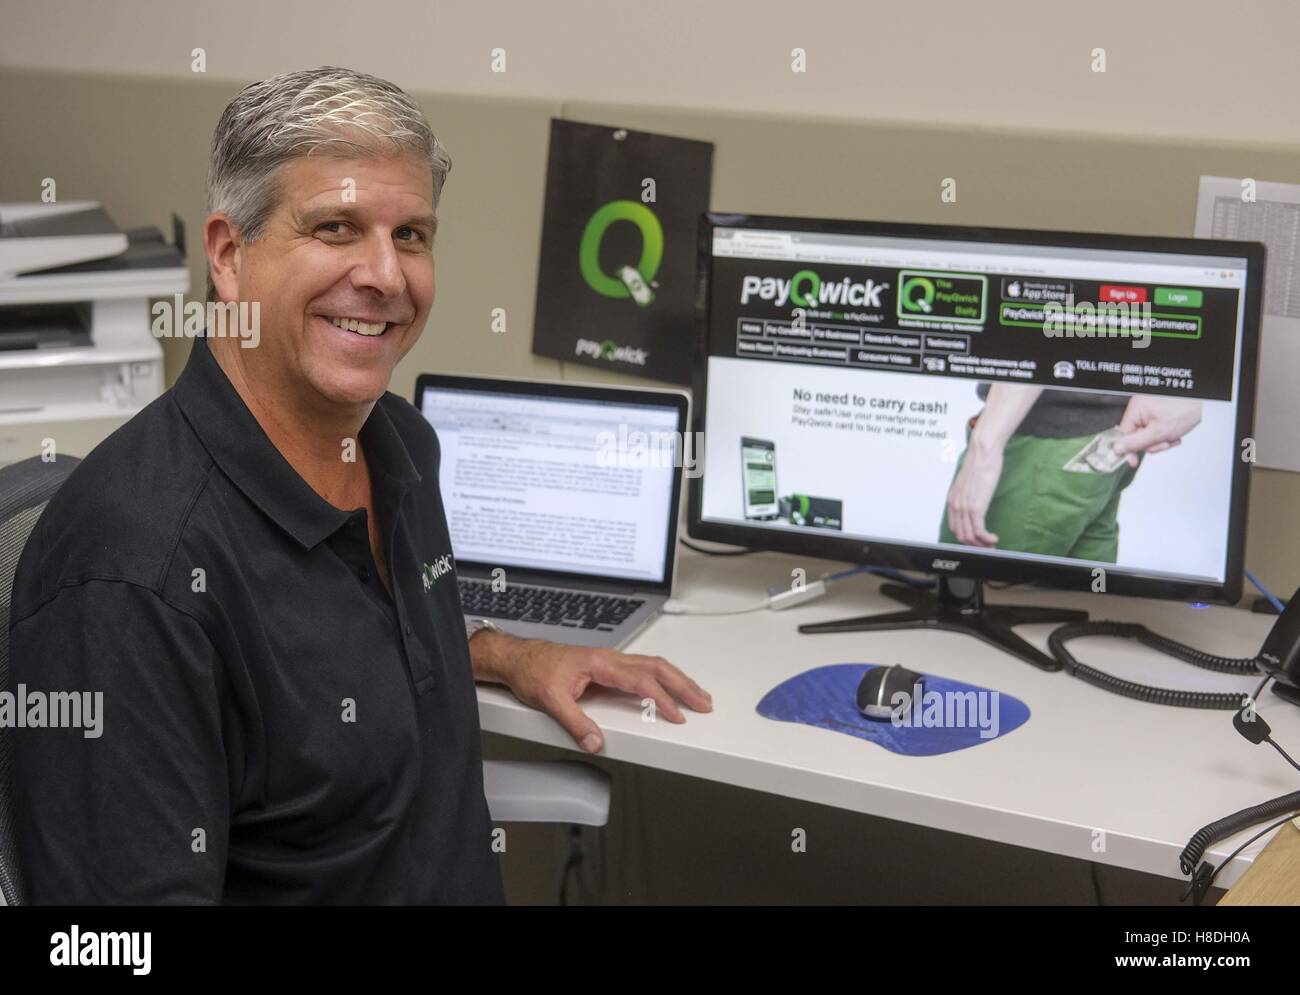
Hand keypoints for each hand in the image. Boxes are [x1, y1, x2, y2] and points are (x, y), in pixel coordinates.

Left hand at [471, 632, 712, 752]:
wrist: (519, 658)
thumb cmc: (534, 671)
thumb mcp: (550, 700)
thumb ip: (575, 723)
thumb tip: (596, 742)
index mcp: (601, 663)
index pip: (641, 681)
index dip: (661, 699)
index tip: (676, 715)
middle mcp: (610, 659)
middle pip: (657, 667)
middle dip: (684, 685)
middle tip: (704, 703)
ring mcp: (611, 661)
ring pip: (653, 666)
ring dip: (678, 680)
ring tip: (696, 696)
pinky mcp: (608, 668)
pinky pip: (643, 670)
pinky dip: (663, 680)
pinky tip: (670, 690)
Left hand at [945, 442, 1003, 546]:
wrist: (983, 453)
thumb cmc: (980, 463)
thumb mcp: (969, 482)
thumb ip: (969, 493)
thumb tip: (976, 499)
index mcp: (952, 500)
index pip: (955, 527)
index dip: (966, 538)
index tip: (977, 541)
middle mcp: (955, 505)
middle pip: (961, 535)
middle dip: (975, 545)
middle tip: (987, 547)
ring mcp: (965, 507)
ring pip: (970, 536)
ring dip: (982, 545)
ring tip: (992, 545)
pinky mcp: (976, 507)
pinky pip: (979, 531)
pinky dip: (987, 539)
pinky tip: (994, 539)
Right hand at [1112, 396, 1202, 466]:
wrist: (1205, 402)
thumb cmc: (1184, 410)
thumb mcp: (1158, 432)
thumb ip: (1136, 442)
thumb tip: (1117, 449)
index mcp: (1136, 409)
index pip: (1125, 434)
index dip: (1130, 449)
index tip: (1133, 461)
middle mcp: (1140, 407)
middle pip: (1137, 435)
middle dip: (1152, 443)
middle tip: (1165, 442)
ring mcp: (1150, 409)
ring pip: (1148, 434)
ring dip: (1161, 440)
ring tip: (1173, 436)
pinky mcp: (1158, 412)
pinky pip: (1156, 428)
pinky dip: (1165, 434)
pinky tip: (1174, 432)